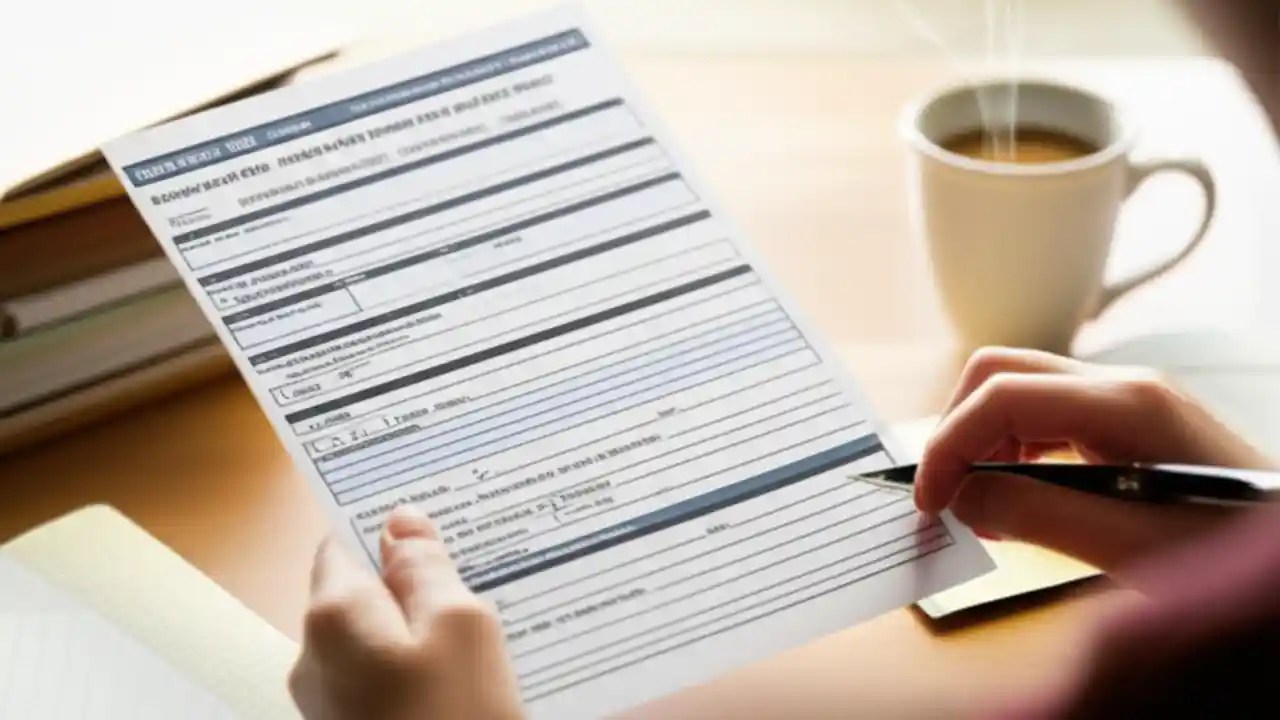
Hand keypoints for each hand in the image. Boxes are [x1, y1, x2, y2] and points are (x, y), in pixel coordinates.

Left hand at [289, 506, 522, 719]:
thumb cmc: (455, 716)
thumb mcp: (460, 630)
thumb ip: (427, 570)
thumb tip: (400, 523)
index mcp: (331, 616)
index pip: (345, 543)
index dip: (391, 529)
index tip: (441, 519)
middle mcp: (313, 658)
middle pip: (364, 594)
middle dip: (415, 579)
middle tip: (477, 571)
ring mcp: (330, 703)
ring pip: (379, 639)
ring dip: (423, 627)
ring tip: (485, 624)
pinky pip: (387, 677)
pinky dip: (421, 667)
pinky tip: (466, 672)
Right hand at [915, 347, 1273, 571]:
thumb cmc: (1229, 552)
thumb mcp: (1126, 548)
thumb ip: (1033, 515)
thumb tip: (960, 498)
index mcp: (1127, 404)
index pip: (1002, 396)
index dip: (949, 445)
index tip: (930, 500)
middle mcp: (1124, 385)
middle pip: (1001, 373)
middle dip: (958, 430)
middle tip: (947, 494)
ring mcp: (1128, 398)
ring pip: (1019, 390)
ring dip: (983, 440)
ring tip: (980, 505)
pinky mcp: (1130, 420)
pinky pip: (1048, 416)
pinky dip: (1014, 449)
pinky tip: (1016, 496)